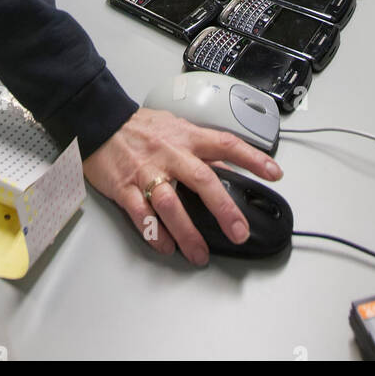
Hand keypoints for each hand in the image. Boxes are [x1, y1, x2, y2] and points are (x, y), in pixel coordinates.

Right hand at [82, 108, 282, 265]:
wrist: (100, 121)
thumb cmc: (141, 127)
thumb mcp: (177, 128)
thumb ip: (203, 148)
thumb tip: (231, 167)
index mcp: (186, 137)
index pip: (226, 144)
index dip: (252, 158)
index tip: (274, 174)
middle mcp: (170, 154)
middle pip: (201, 179)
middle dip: (223, 208)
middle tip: (239, 231)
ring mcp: (146, 172)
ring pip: (170, 203)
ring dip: (187, 232)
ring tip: (200, 254)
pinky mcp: (125, 187)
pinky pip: (141, 214)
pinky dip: (154, 233)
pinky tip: (166, 247)